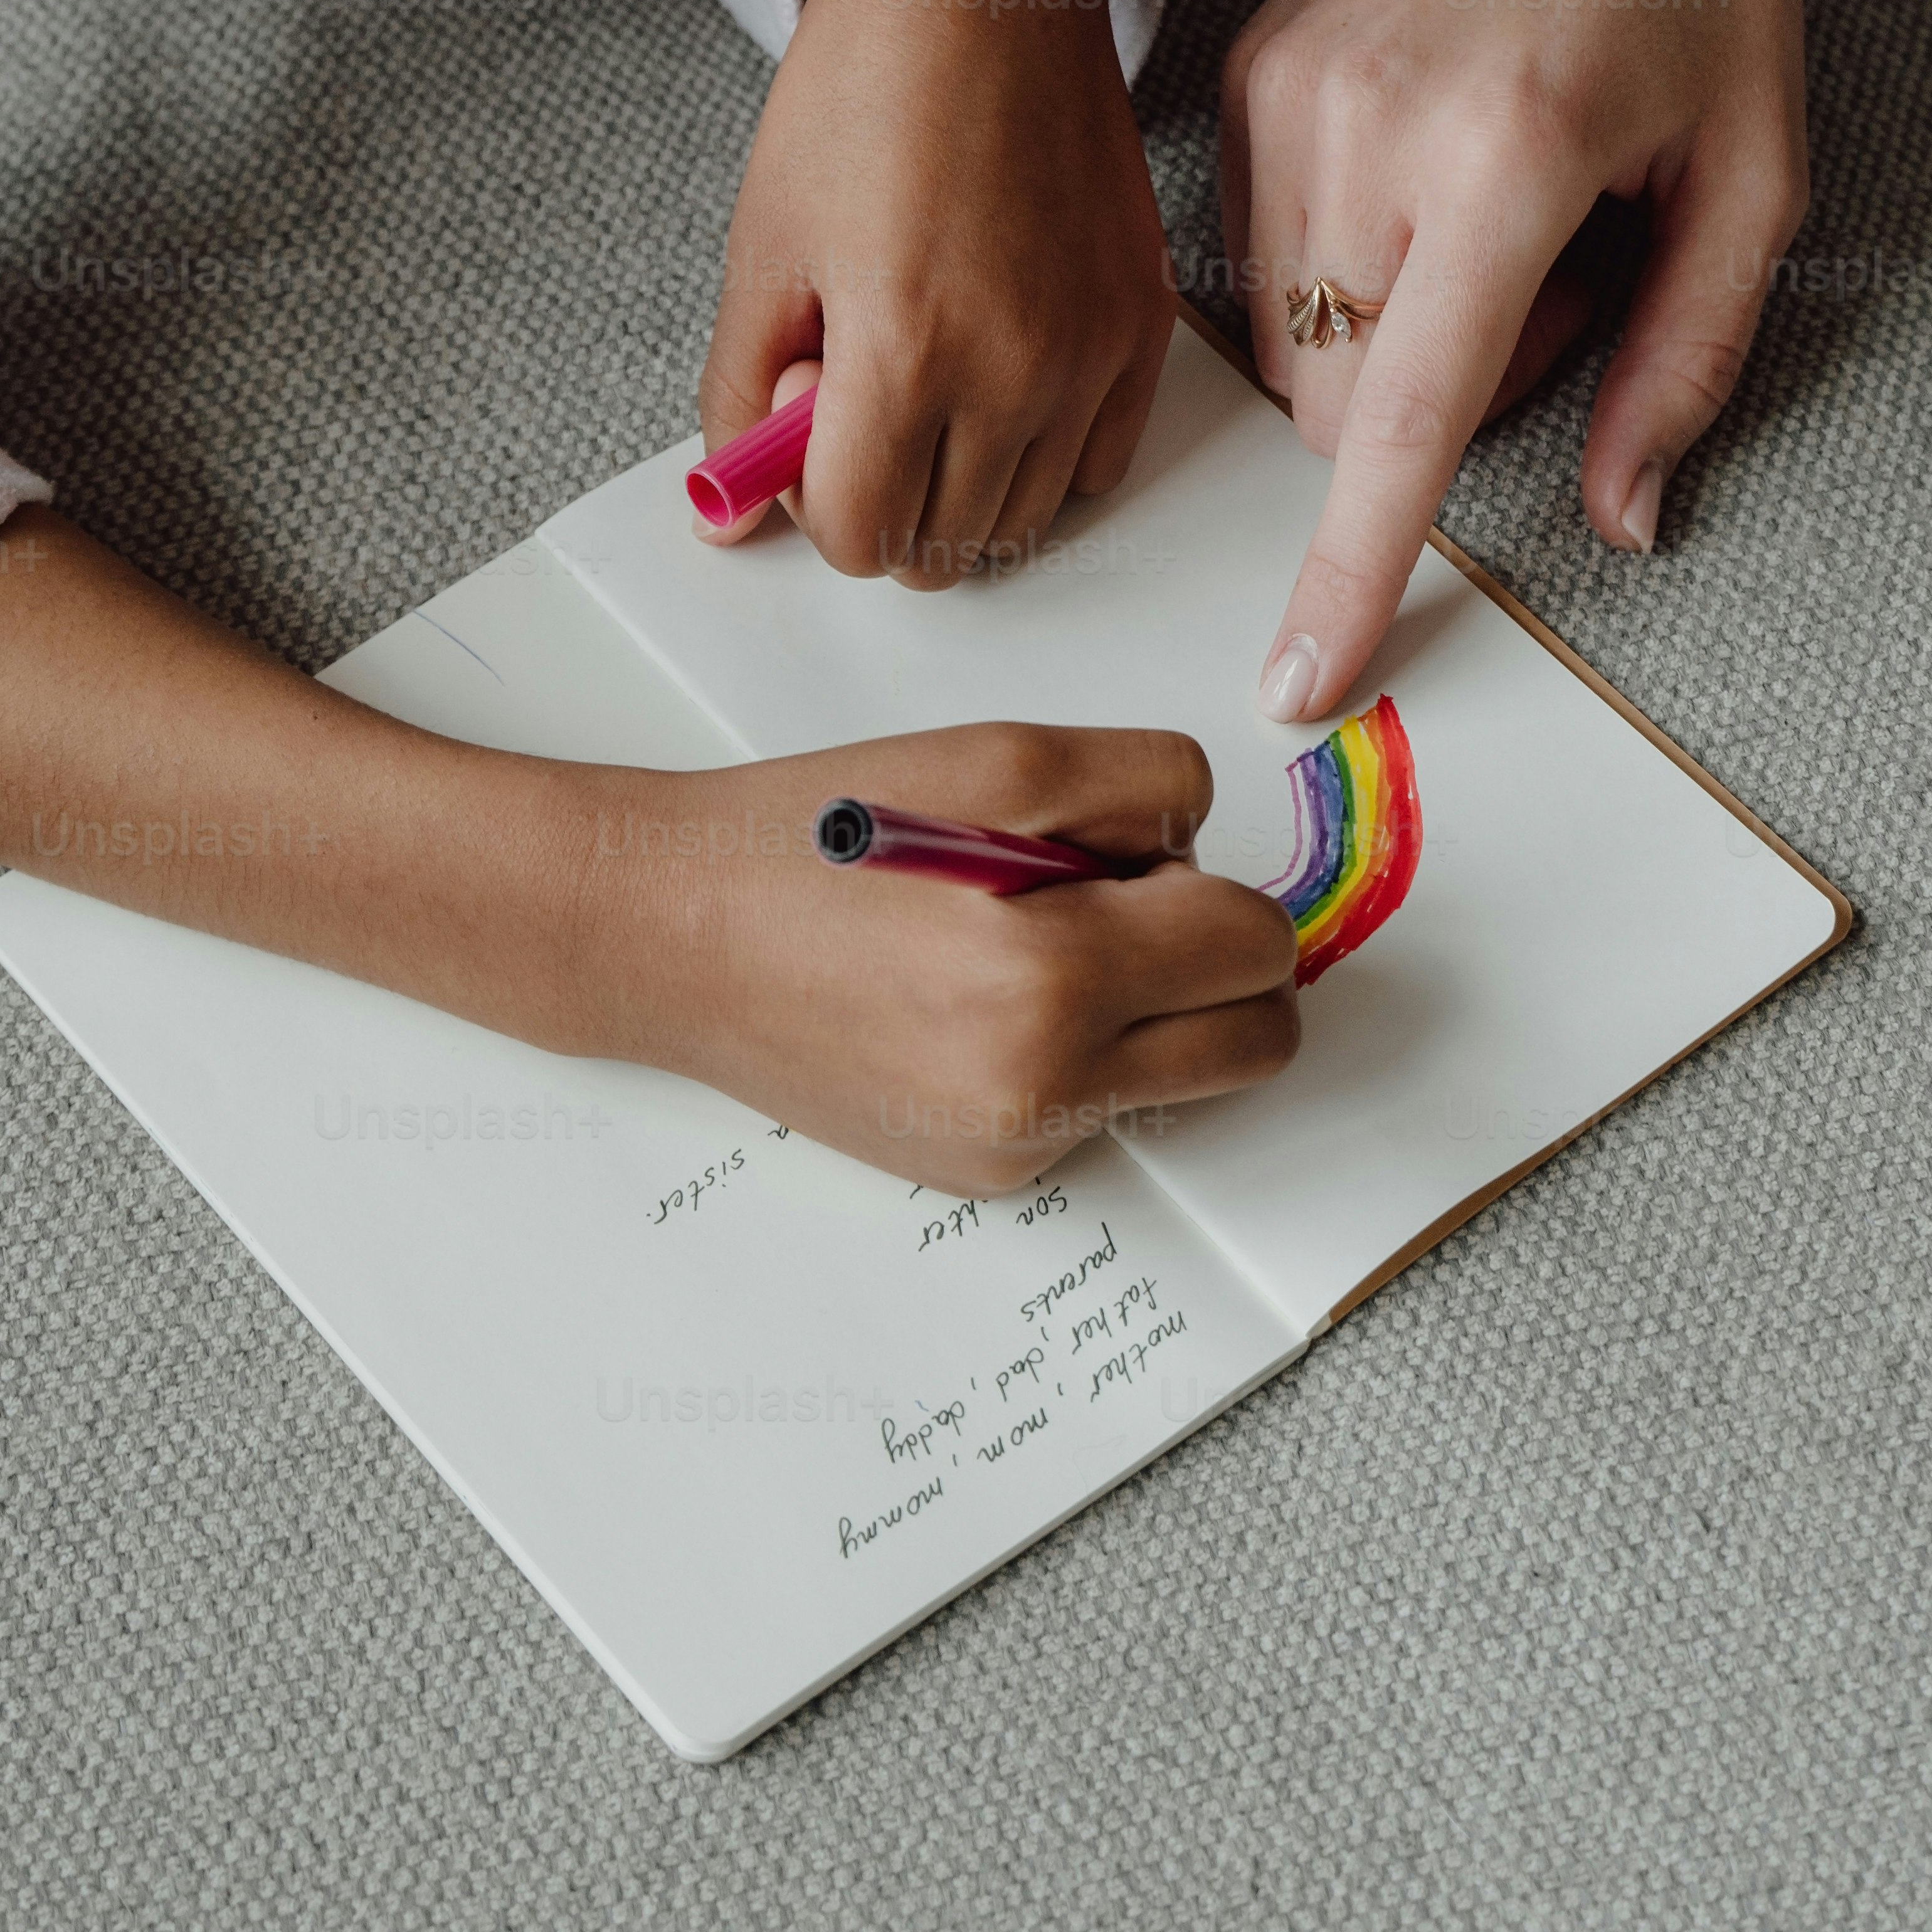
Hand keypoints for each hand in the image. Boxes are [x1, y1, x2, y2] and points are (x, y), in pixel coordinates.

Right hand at [568, 721, 1298, 1192]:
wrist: (676, 935)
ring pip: (1186, 1079)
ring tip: (1036, 944)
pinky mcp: (984, 1175)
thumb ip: (1149, 790)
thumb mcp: (1002, 756)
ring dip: (1154, 1010)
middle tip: (1119, 905)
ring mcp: (1015, 1146)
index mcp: (1053, 978)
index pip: (1255, 945)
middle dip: (1217, 963)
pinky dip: (1077, 1051)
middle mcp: (1043, 1088)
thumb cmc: (821, 837)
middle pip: (1256, 1041)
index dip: (1211, 882)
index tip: (1141, 862)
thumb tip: (1207, 855)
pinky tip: (977, 996)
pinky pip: (1100, 1109)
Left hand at [700, 0, 1173, 586]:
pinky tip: (1000, 381)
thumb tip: (730, 513)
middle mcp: (1015, 369)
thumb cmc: (865, 93)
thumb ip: (740, 398)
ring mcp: (1093, 352)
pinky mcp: (1144, 324)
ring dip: (959, 490)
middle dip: (884, 502)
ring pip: (1020, 522)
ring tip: (929, 380)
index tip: (807, 439)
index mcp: (905, 354)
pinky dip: (1042, 457)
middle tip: (861, 398)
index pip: (859, 538)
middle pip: (941, 548)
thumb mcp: (763, 248)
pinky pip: (1097, 466)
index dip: (815, 505)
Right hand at [1222, 0, 1806, 719]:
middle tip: (1555, 274)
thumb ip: (1691, 358)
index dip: (1349, 570)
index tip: (1299, 683)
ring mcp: (1288, 98)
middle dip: (1437, 400)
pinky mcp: (1246, 75)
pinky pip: (1269, 257)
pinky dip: (1353, 260)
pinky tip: (1437, 154)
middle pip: (1344, 402)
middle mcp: (1374, 131)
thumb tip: (1629, 522)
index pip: (1401, 419)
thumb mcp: (1757, 166)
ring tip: (1496, 202)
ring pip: (1298, 343)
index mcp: (1511, 158)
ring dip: (1394, 332)